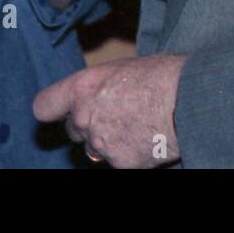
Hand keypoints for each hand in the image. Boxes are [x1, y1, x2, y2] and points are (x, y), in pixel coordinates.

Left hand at [33, 55, 186, 168]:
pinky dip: (131, 154)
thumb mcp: (121, 68)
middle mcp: (85, 118)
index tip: (59, 111)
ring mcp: (102, 144)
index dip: (53, 109)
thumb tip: (99, 92)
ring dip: (109, 142)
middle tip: (117, 115)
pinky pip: (119, 161)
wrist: (189, 100)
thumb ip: (100, 85)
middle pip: (74, 130)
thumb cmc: (161, 75)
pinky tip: (149, 139)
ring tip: (138, 125)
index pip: (43, 106)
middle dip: (89, 126)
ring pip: (96, 149)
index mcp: (81, 88)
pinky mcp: (122, 164)